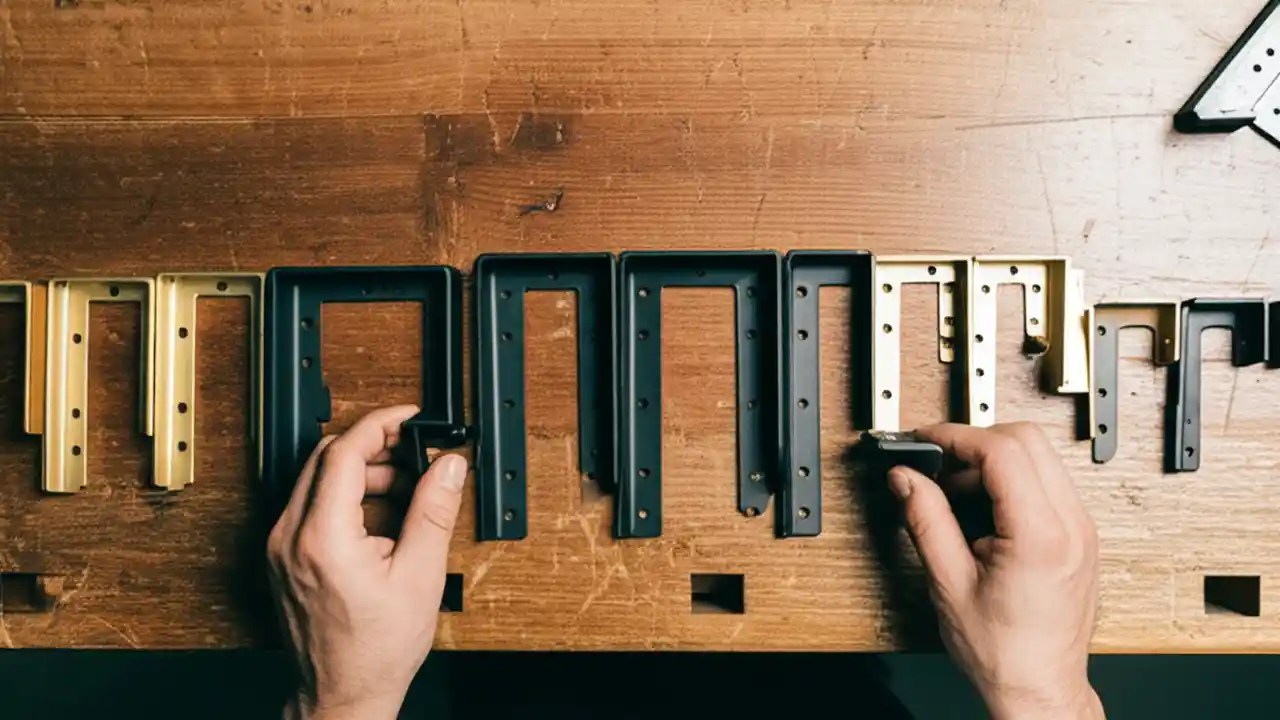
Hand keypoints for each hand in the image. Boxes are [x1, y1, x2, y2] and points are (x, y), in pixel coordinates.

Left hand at [266, 405, 468, 719]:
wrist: (341, 694)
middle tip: (412, 453)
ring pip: (314, 479)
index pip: (344, 453)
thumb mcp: (420, 576)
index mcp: (323, 538)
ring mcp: (279, 547)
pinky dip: (343, 496)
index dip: (380, 425)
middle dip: (372, 447)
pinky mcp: (281, 557)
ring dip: (358, 472)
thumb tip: (449, 466)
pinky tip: (378, 515)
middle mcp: (289, 537)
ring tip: (403, 489)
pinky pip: (307, 505)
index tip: (407, 419)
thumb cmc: (375, 650)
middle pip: (324, 458)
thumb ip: (434, 512)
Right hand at [888, 422, 1102, 718]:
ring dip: (993, 461)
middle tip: (938, 465)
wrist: (1040, 687)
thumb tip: (906, 479)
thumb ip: (925, 520)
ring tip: (957, 495)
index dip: (956, 437)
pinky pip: (1047, 481)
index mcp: (1041, 536)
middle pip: (1027, 440)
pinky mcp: (1080, 534)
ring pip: (1040, 456)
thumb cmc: (1003, 652)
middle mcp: (1072, 525)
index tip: (926, 440)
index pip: (1002, 452)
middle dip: (975, 442)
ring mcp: (1082, 528)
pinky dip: (1011, 480)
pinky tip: (983, 510)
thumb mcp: (948, 583)